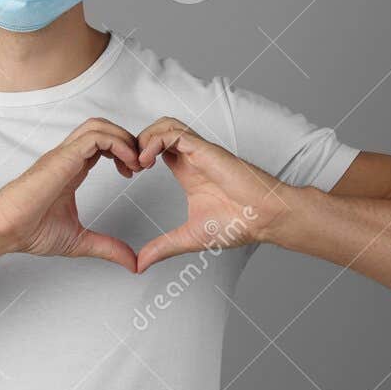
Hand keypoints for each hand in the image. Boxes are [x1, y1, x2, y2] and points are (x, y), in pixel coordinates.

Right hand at [0, 118, 141, 271]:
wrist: (6, 229)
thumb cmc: (30, 231)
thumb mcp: (80, 241)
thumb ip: (108, 248)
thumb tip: (132, 263)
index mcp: (70, 170)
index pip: (100, 145)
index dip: (122, 152)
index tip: (134, 172)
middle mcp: (67, 158)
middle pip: (102, 128)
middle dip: (127, 140)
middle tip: (141, 164)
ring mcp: (64, 154)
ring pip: (99, 126)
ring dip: (124, 139)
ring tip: (136, 162)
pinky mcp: (63, 157)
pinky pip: (96, 137)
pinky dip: (118, 144)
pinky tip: (126, 164)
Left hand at [133, 117, 287, 272]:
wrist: (263, 218)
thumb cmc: (237, 223)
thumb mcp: (188, 237)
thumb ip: (162, 247)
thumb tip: (140, 264)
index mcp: (187, 171)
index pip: (157, 148)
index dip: (137, 155)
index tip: (127, 174)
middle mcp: (192, 157)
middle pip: (158, 130)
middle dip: (136, 142)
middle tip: (127, 165)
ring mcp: (199, 151)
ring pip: (165, 125)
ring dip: (144, 138)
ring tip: (137, 163)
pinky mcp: (205, 150)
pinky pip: (174, 133)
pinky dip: (154, 142)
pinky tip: (147, 162)